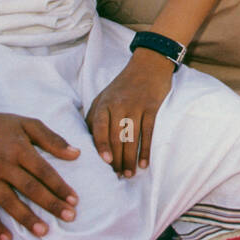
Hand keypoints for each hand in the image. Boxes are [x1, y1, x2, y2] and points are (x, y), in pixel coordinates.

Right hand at [0, 109, 79, 239]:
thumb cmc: (2, 125)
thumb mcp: (28, 124)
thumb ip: (53, 139)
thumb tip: (76, 154)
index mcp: (19, 149)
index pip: (43, 171)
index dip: (59, 186)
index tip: (74, 201)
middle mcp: (3, 165)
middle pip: (30, 188)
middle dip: (50, 204)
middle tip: (69, 218)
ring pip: (8, 202)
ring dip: (26, 218)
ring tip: (44, 232)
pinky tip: (7, 239)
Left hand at [85, 51, 173, 176]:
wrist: (148, 64)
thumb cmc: (123, 84)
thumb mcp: (104, 96)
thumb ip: (94, 117)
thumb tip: (86, 142)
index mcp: (104, 103)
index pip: (100, 126)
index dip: (102, 145)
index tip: (105, 161)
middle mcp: (120, 104)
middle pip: (117, 136)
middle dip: (117, 158)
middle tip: (118, 175)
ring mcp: (137, 106)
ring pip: (133, 137)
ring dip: (131, 158)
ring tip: (129, 174)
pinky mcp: (152, 107)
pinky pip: (148, 132)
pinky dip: (146, 150)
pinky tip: (144, 163)